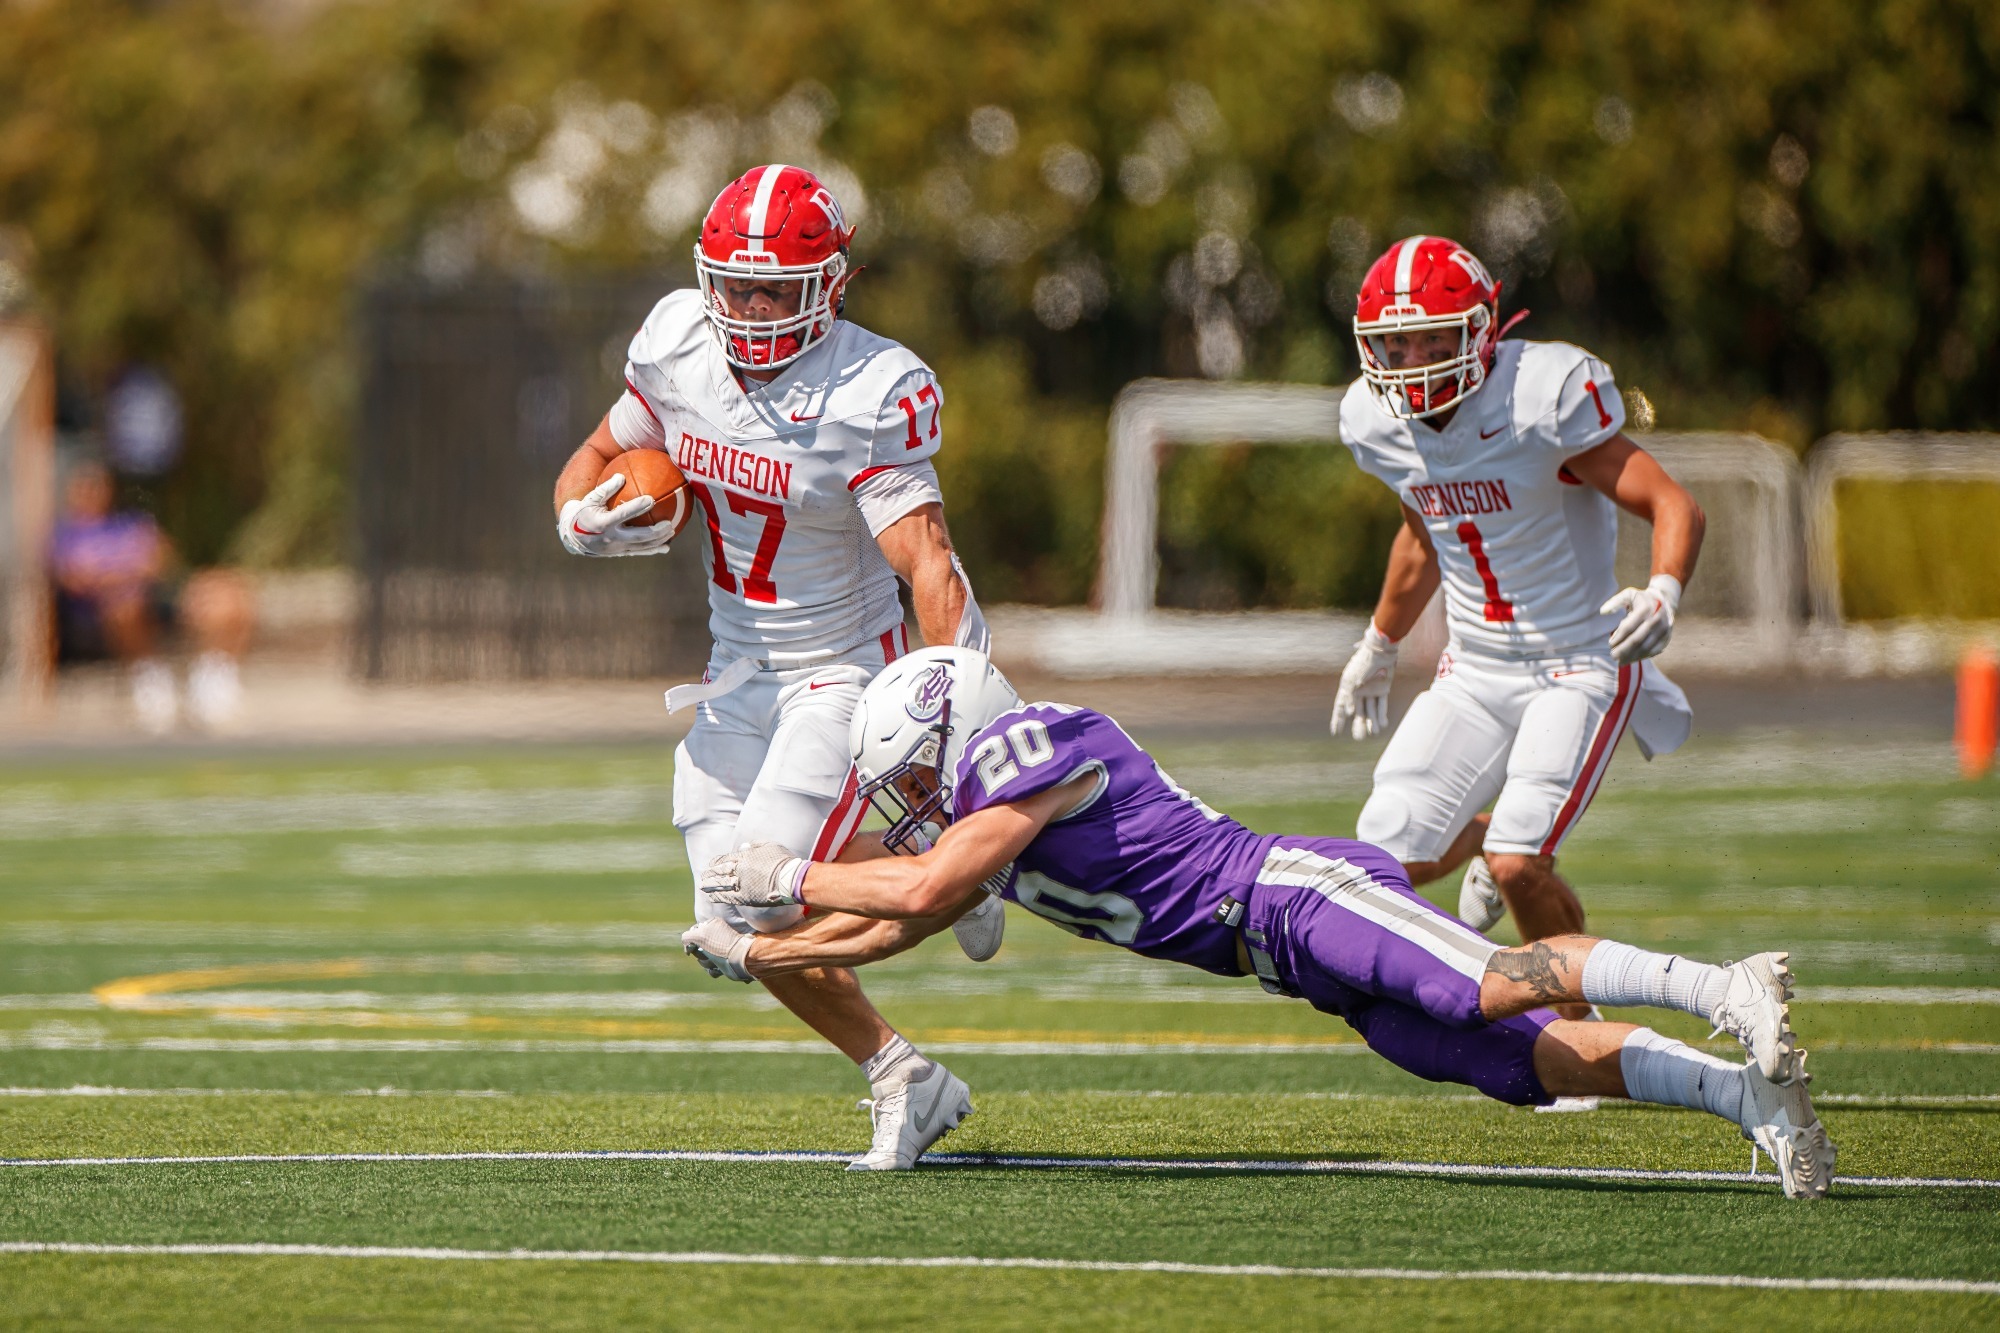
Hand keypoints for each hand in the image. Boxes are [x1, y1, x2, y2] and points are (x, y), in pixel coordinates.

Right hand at [558, 473, 669, 556]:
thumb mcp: (590, 499)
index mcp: (603, 522)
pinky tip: (666, 547)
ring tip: (672, 532)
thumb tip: (621, 476)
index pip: (623, 514)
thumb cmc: (584, 513)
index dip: (637, 507)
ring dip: (658, 541)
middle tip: (669, 524)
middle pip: (638, 536)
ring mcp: (616, 548)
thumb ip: (606, 489)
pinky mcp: (620, 553)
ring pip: (642, 546)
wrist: (574, 537)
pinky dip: (653, 550)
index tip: (651, 499)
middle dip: (655, 531)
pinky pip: (639, 552)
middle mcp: (611, 537)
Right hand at [682, 919, 754, 982]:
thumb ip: (687, 937)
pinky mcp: (724, 963)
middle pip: (697, 949)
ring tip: (716, 962)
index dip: (692, 942)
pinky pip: (711, 970)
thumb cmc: (720, 945)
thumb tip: (688, 947)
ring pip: (703, 961)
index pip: (693, 934)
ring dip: (707, 963)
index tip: (694, 946)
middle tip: (708, 953)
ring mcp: (720, 950)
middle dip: (700, 954)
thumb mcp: (699, 935)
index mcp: (712, 926)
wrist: (739, 958)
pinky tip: (720, 968)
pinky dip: (714, 971)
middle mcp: (716, 937)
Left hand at [701, 842, 808, 907]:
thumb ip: (754, 845)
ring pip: (720, 884)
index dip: (716, 862)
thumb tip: (742, 847)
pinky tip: (711, 897)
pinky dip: (718, 896)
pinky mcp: (745, 897)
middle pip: (720, 871)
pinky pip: (727, 897)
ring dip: (710, 885)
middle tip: (703, 875)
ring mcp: (741, 884)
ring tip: (702, 886)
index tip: (711, 864)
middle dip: (710, 873)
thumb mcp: (770, 846)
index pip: (725, 859)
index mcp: (745, 856)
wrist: (791, 879)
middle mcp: (740, 869)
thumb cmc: (784, 861)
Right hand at [1330, 623, 1397, 739]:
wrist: (1381, 651)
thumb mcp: (1352, 681)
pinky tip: (1382, 724)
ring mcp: (1371, 690)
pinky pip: (1381, 705)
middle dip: (1358, 724)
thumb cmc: (1363, 664)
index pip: (1339, 707)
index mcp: (1347, 687)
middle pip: (1357, 712)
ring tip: (1374, 733)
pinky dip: (1381, 714)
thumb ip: (1349, 698)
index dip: (1337, 720)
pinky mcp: (1383, 689)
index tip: (1336, 733)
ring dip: (1371, 722)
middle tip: (1359, 738)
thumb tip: (1347, 713)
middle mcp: (1358, 691)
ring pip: (1370, 710)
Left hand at [1601, 574, 1680, 663]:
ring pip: (1646, 647)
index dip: (1618, 637)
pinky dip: (1642, 657)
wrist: (1665, 601)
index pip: (1629, 627)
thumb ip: (1614, 602)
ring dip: (1632, 656)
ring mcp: (1664, 629)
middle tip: (1613, 656)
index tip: (1610, 644)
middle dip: (1624, 650)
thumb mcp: (1628, 595)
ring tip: (1620, 661)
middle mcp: (1657, 619)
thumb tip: (1603, 612)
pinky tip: (1631, 659)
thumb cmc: (1641, 600)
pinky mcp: (1667, 637)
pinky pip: (1654, 651)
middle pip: (1637, 639)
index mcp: (1646, 608)